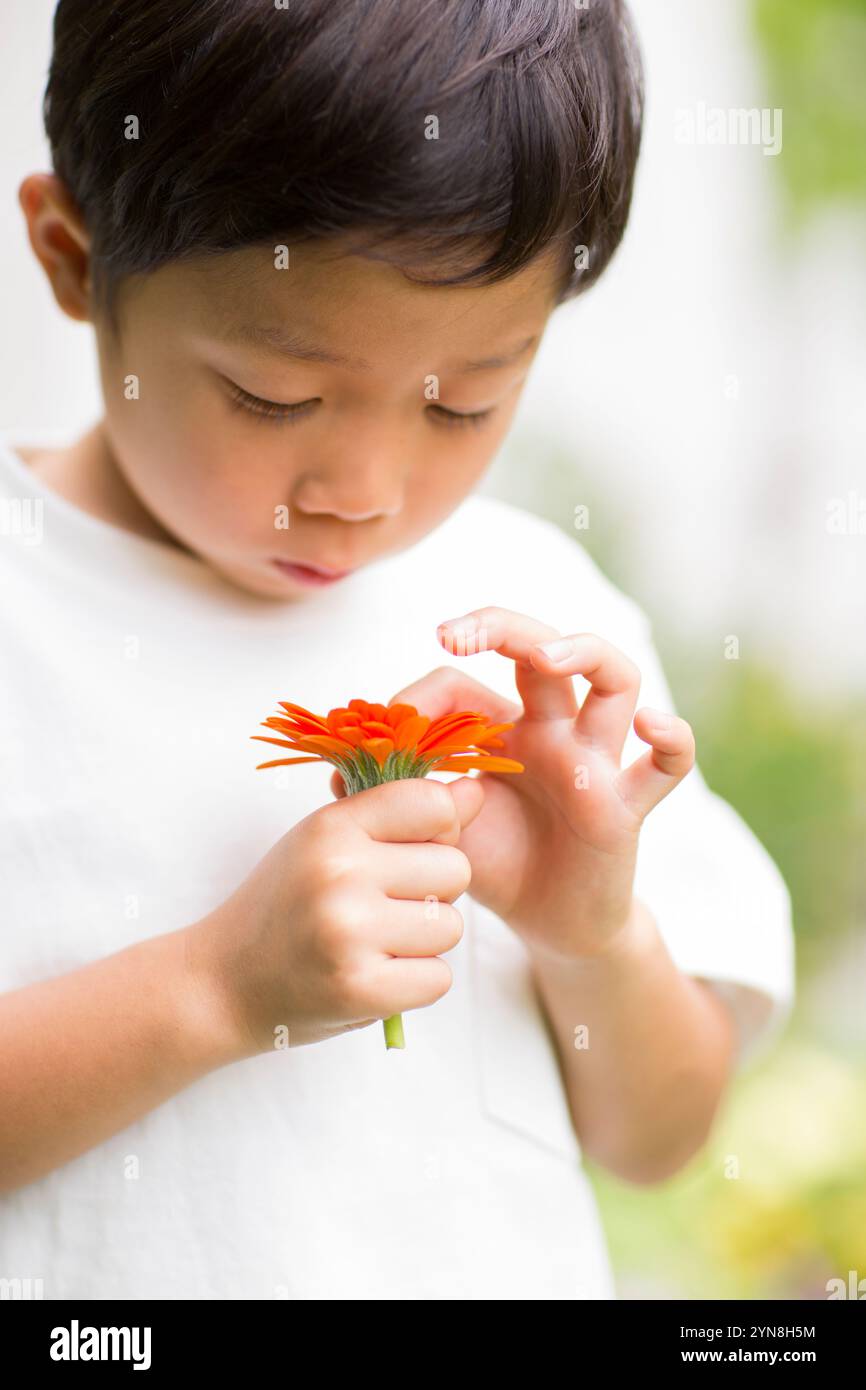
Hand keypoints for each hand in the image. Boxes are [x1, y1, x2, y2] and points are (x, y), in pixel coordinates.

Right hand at [190, 779, 481, 1053]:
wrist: (221, 981)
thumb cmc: (285, 902)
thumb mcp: (328, 839)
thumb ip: (401, 813)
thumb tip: (476, 790)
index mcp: (332, 826)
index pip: (433, 804)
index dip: (438, 829)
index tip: (410, 848)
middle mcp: (340, 873)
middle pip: (455, 869)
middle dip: (433, 891)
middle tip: (385, 906)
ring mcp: (349, 933)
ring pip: (451, 927)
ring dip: (424, 940)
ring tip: (376, 941)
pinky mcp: (360, 990)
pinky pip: (439, 978)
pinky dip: (415, 982)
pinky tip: (376, 974)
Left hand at [333, 606, 694, 961]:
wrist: (548, 926)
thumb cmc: (495, 864)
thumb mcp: (435, 825)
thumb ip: (397, 793)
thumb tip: (339, 768)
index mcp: (504, 727)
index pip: (464, 682)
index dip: (421, 694)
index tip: (382, 728)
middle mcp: (553, 729)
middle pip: (544, 648)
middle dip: (502, 628)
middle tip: (455, 633)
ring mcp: (595, 760)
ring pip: (616, 680)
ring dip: (586, 653)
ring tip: (548, 655)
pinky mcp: (627, 805)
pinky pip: (668, 766)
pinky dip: (672, 739)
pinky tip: (652, 727)